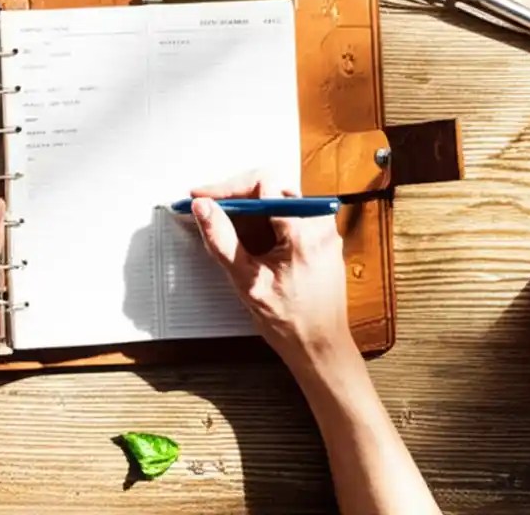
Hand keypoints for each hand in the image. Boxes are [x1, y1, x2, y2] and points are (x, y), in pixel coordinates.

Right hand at [189, 172, 351, 366]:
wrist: (320, 346)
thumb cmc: (290, 322)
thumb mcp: (247, 282)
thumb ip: (222, 240)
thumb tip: (204, 209)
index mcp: (304, 232)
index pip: (264, 184)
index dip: (228, 188)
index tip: (205, 198)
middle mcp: (320, 224)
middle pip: (272, 186)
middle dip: (236, 194)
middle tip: (209, 206)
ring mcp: (324, 229)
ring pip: (280, 197)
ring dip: (250, 205)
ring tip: (225, 221)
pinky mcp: (323, 236)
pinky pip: (291, 212)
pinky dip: (265, 217)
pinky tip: (248, 235)